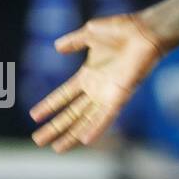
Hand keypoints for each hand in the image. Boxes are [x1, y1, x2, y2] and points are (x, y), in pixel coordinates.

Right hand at [30, 13, 166, 151]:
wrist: (144, 31)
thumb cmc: (122, 30)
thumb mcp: (90, 33)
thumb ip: (74, 41)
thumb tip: (57, 46)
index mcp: (88, 75)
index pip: (64, 95)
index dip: (49, 105)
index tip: (34, 117)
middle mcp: (97, 88)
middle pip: (72, 113)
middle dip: (55, 127)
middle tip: (37, 140)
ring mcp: (108, 94)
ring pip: (86, 120)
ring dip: (71, 134)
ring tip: (56, 148)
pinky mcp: (120, 96)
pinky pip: (106, 116)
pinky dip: (96, 128)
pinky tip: (84, 140)